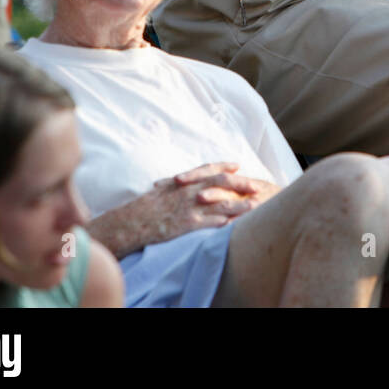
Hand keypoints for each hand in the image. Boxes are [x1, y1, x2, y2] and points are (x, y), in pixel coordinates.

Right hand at [91, 162, 270, 255]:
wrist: (133, 221)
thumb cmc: (145, 206)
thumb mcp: (161, 189)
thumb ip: (175, 184)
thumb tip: (181, 179)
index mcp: (184, 181)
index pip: (208, 169)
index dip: (224, 166)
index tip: (238, 165)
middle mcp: (190, 191)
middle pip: (222, 182)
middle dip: (241, 183)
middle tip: (256, 185)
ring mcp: (190, 207)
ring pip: (221, 203)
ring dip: (240, 204)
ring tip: (255, 204)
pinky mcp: (188, 223)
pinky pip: (211, 222)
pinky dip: (225, 221)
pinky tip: (237, 222)